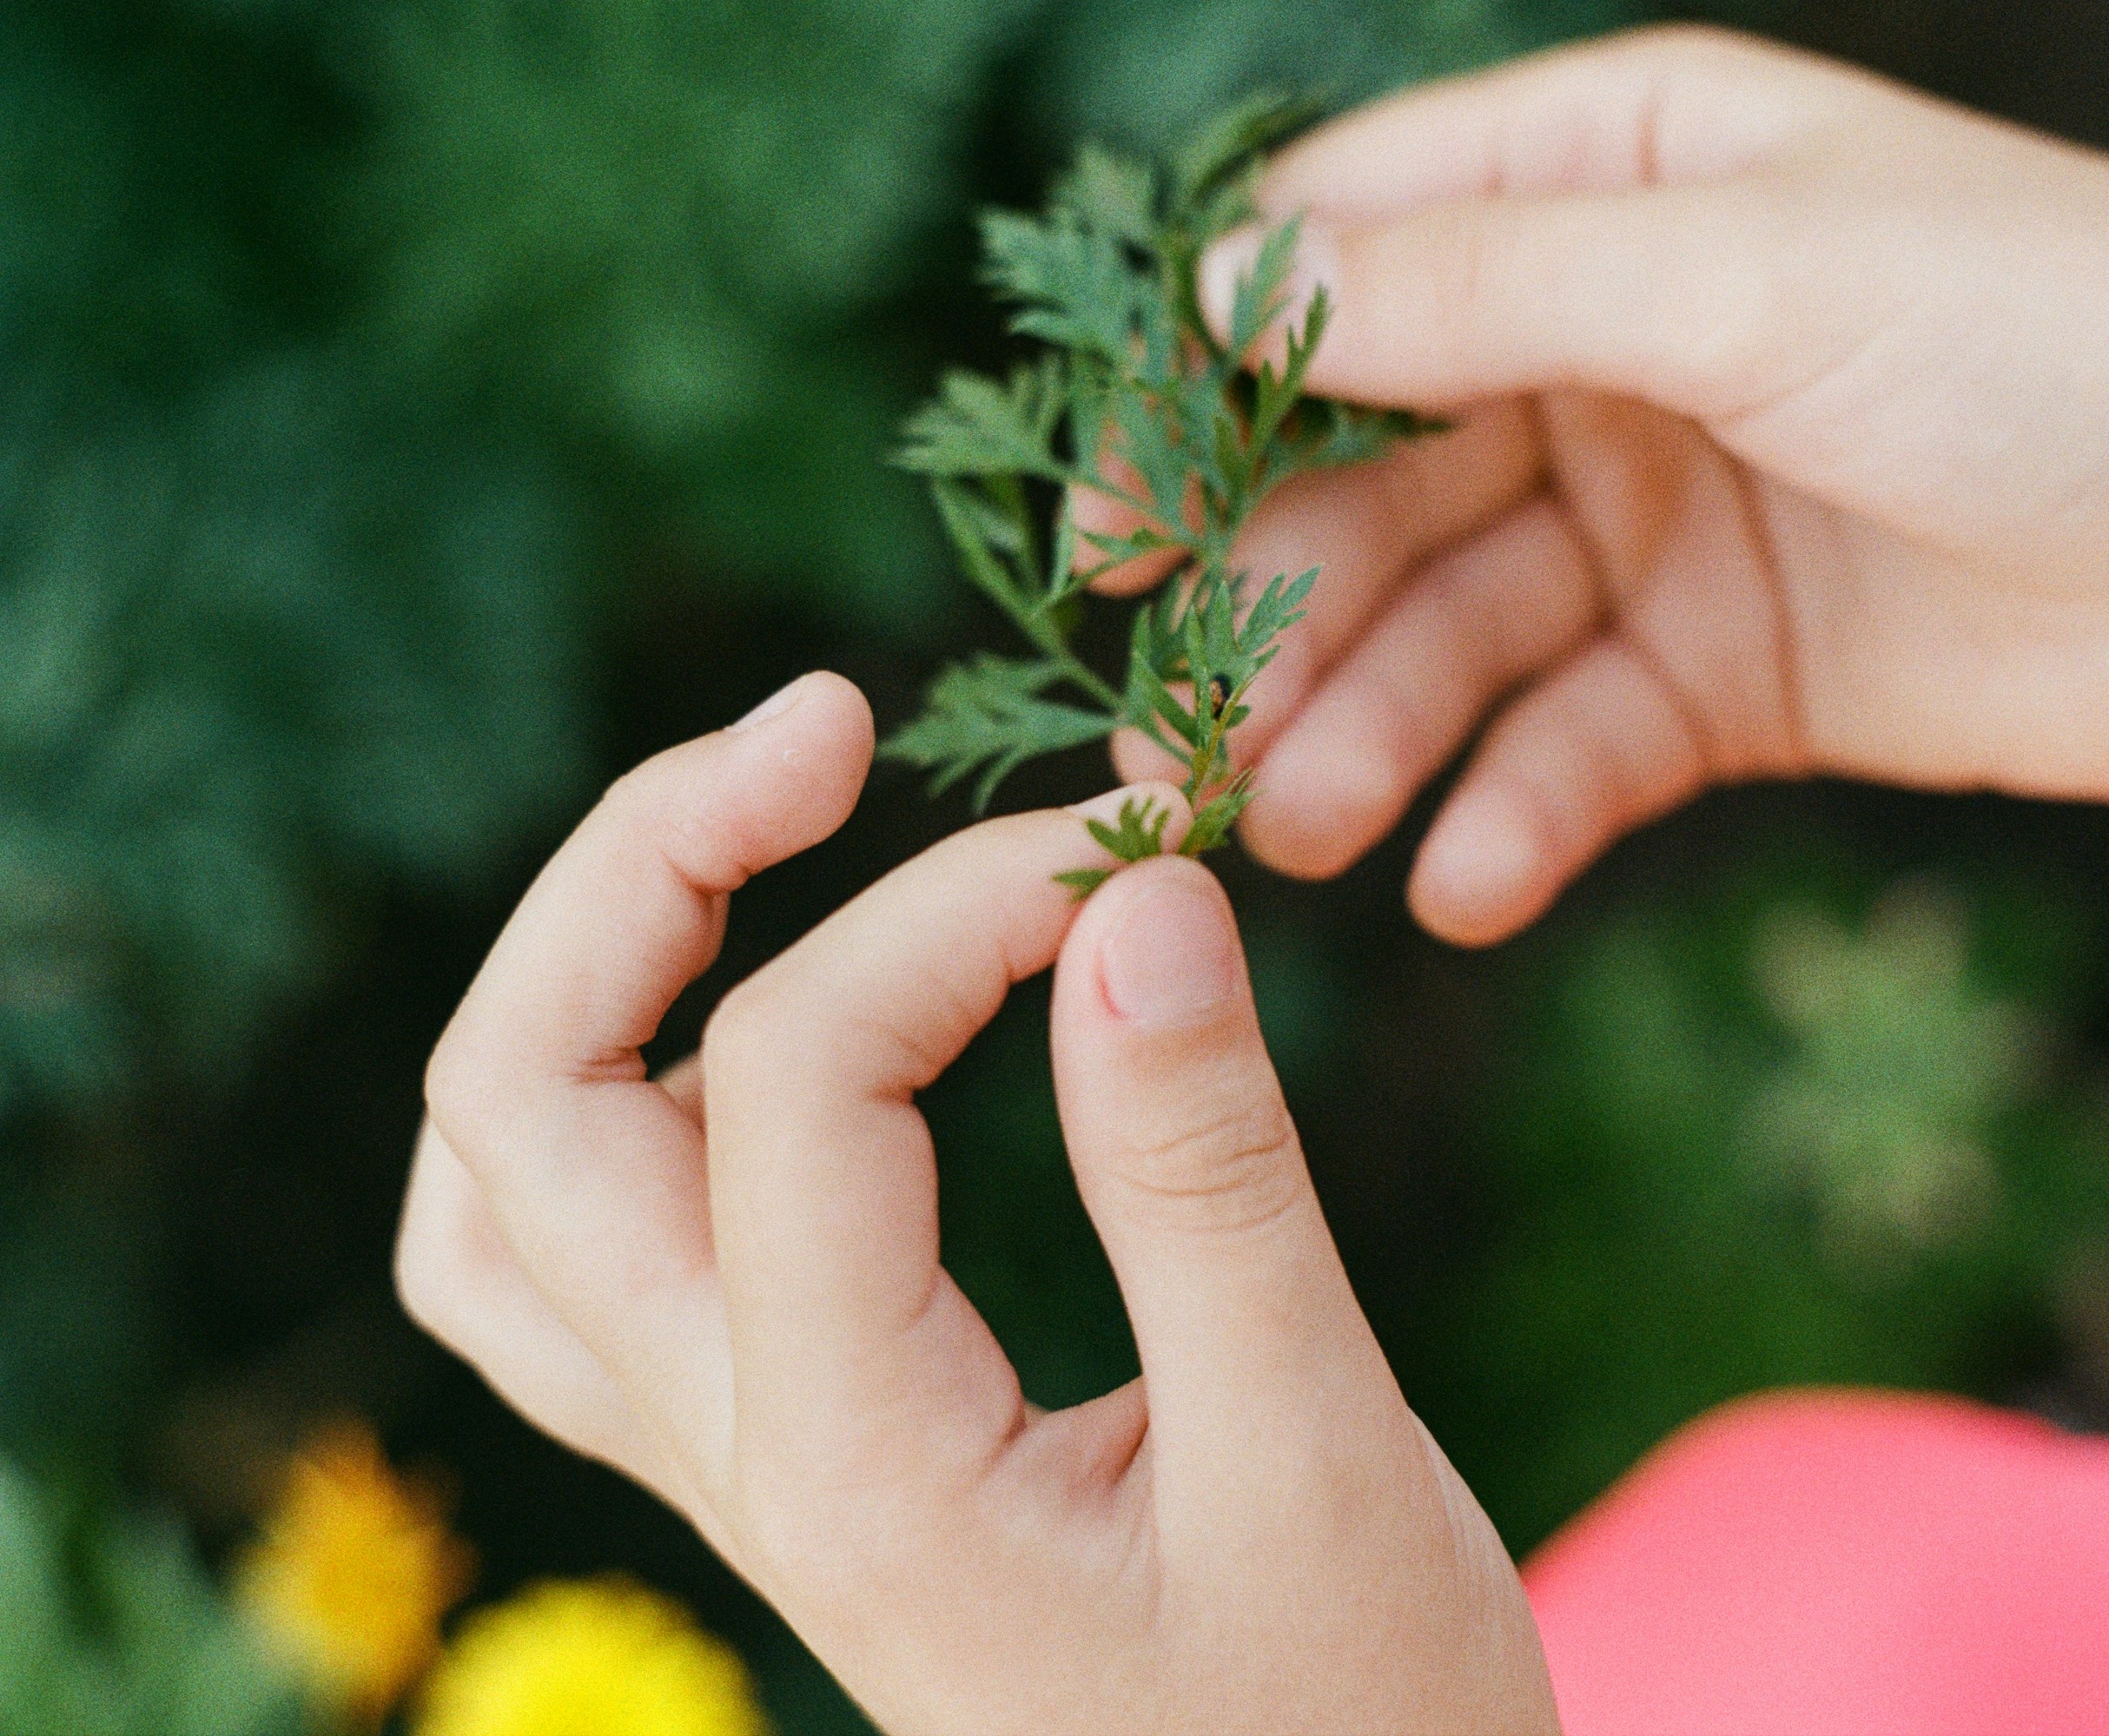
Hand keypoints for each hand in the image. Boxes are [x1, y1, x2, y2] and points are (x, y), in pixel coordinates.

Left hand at [396, 673, 1556, 1735]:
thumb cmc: (1351, 1730)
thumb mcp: (1317, 1460)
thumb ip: (1209, 1183)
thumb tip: (1135, 897)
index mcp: (861, 1460)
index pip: (799, 1079)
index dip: (957, 906)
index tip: (1144, 839)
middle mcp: (741, 1459)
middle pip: (525, 1108)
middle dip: (643, 869)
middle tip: (830, 727)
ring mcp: (737, 1469)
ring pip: (502, 1194)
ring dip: (586, 979)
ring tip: (755, 838)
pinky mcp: (788, 1462)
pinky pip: (574, 1272)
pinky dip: (610, 1106)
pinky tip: (735, 1035)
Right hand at [1124, 25, 2108, 931]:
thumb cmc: (2063, 342)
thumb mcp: (1753, 271)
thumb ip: (1484, 283)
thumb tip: (1227, 288)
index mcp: (1617, 172)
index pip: (1341, 259)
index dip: (1201, 392)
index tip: (1095, 528)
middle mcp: (1615, 337)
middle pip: (1366, 467)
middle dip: (1273, 600)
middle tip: (1181, 738)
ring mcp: (1661, 514)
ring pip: (1449, 624)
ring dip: (1365, 727)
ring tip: (1297, 828)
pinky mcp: (1720, 677)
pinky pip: (1567, 745)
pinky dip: (1510, 814)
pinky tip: (1469, 883)